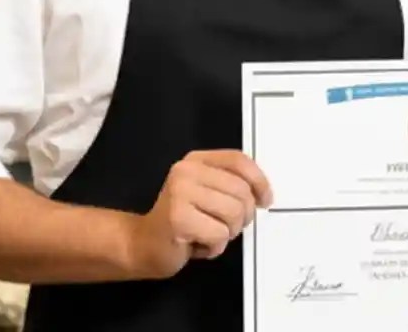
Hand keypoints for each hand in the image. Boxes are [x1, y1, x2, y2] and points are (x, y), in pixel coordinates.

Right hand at [126, 150, 272, 278]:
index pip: (238, 161)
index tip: (265, 201)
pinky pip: (220, 234)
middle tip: (226, 227)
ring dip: (229, 233)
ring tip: (210, 234)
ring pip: (234, 213)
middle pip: (241, 190)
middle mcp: (186, 171)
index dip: (259, 181)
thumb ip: (231, 186)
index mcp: (196, 161)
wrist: (142, 245)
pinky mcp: (178, 219)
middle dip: (243, 216)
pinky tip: (197, 245)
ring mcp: (180, 193)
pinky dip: (215, 246)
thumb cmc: (182, 222)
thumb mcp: (207, 195)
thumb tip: (263, 194)